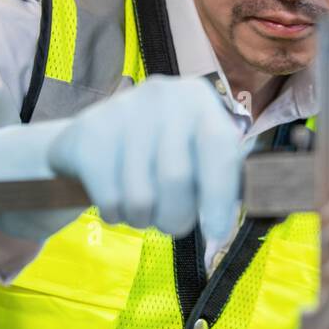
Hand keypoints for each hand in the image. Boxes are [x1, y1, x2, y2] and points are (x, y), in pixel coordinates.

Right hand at [0, 76, 243, 242]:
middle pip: (177, 178)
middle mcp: (163, 95)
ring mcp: (122, 109)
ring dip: (144, 220)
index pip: (219, 146)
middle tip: (173, 224)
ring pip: (141, 198)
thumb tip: (239, 225)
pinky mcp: (88, 133)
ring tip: (144, 207)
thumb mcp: (196, 154)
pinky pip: (110, 200)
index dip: (220, 195)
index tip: (217, 233)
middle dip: (177, 218)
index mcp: (199, 99)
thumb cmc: (159, 154)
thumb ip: (224, 180)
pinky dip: (116, 216)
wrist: (90, 140)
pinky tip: (116, 198)